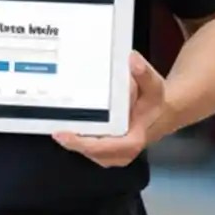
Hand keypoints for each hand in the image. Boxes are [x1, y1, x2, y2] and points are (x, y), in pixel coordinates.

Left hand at [52, 50, 166, 167]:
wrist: (160, 113)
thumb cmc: (154, 101)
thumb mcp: (153, 85)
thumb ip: (144, 73)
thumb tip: (133, 60)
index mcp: (133, 140)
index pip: (105, 147)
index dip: (82, 144)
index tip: (63, 135)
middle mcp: (121, 152)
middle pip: (91, 152)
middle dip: (72, 141)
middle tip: (54, 128)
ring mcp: (113, 154)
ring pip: (88, 151)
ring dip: (73, 140)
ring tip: (57, 125)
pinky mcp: (107, 151)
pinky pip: (88, 147)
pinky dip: (77, 138)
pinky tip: (67, 126)